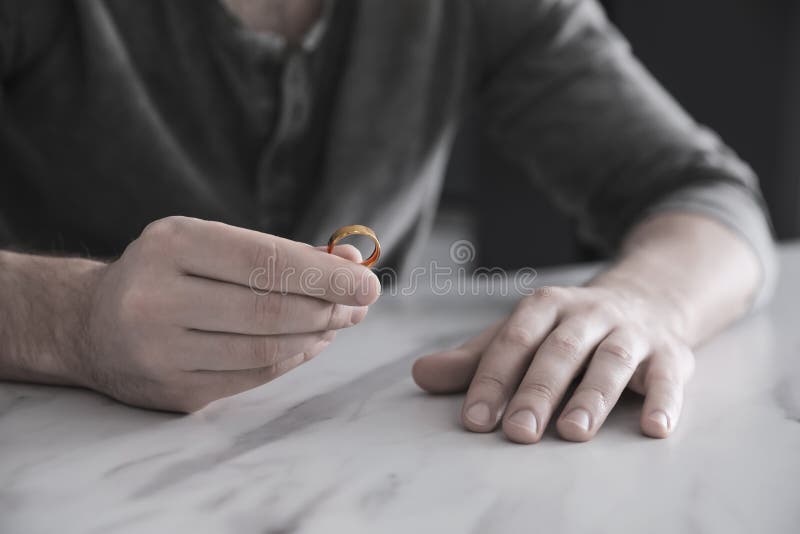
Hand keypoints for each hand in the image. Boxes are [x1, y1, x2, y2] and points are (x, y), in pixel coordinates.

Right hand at [77, 216, 379, 411]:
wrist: (90, 323)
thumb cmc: (168, 274)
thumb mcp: (211, 244)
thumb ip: (279, 252)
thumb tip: (349, 262)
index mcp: (170, 246)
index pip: (265, 262)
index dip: (325, 275)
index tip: (367, 281)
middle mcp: (156, 299)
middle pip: (270, 310)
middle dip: (329, 307)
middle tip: (360, 304)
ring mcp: (160, 353)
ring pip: (265, 350)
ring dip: (317, 335)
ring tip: (340, 320)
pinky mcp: (172, 394)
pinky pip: (253, 378)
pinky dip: (293, 359)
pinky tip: (312, 342)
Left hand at [412, 284, 694, 441]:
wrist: (646, 299)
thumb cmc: (567, 329)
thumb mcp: (521, 334)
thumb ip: (476, 358)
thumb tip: (421, 374)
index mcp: (546, 307)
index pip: (514, 340)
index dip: (493, 378)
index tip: (475, 419)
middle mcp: (588, 314)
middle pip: (561, 351)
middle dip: (538, 392)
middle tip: (518, 433)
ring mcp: (631, 332)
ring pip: (612, 361)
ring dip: (593, 396)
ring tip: (574, 432)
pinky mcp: (670, 353)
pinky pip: (669, 376)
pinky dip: (664, 400)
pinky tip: (654, 428)